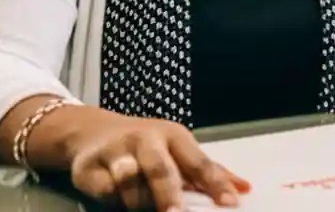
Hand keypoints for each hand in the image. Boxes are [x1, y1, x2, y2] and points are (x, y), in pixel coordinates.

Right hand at [65, 111, 249, 210]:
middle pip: (161, 169)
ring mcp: (116, 151)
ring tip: (149, 210)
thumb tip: (246, 190)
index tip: (231, 204)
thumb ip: (210, 172)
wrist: (93, 131)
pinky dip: (115, 202)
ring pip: (130, 182)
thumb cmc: (148, 146)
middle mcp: (145, 140)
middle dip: (170, 195)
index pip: (200, 162)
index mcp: (175, 136)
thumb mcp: (179, 151)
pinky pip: (105, 191)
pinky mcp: (88, 167)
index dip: (217, 184)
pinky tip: (122, 204)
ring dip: (141, 202)